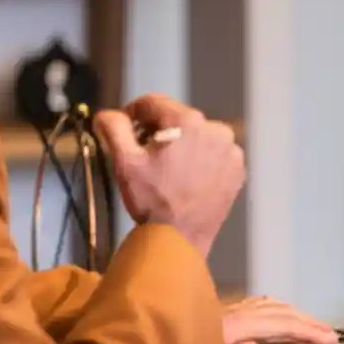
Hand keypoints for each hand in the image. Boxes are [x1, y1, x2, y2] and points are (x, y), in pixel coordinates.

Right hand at [94, 94, 244, 257]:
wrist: (180, 240)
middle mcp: (215, 129)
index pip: (153, 103)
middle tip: (146, 154)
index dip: (134, 113)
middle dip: (159, 131)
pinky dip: (201, 159)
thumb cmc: (152, 202)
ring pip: (197, 135)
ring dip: (182, 144)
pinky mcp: (238, 169)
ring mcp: (230, 150)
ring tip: (168, 170)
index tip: (126, 128)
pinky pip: (214, 153)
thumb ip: (115, 129)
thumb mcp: (126, 163)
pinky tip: (187, 178)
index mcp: (187, 121)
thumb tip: (106, 114)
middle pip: (177, 118)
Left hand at [219, 296, 337, 343]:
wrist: (157, 340)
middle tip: (330, 332)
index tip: (331, 339)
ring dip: (295, 312)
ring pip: (272, 305)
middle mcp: (239, 313)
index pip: (283, 325)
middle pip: (282, 312)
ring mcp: (232, 310)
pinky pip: (259, 304)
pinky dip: (277, 306)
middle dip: (309, 321)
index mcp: (239, 325)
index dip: (309, 331)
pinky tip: (277, 310)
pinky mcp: (224, 311)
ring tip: (310, 322)